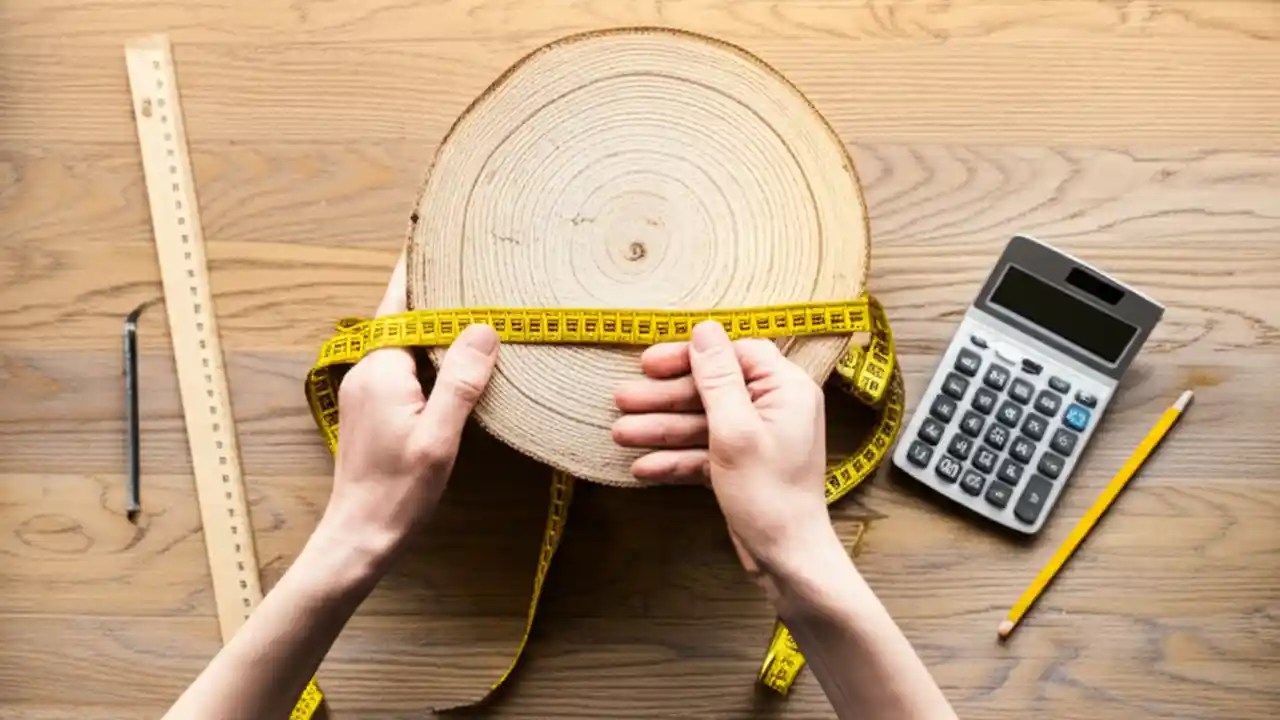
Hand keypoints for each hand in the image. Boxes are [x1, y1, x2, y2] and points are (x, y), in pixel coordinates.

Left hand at [322, 254, 500, 564]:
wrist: (359, 535)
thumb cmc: (398, 491)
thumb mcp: (440, 436)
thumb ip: (460, 380)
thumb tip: (483, 329)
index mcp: (381, 369)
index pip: (401, 304)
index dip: (420, 271)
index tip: (436, 237)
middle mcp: (367, 372)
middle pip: (404, 319)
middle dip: (436, 296)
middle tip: (472, 269)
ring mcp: (366, 391)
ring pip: (405, 344)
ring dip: (435, 328)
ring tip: (473, 307)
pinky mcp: (372, 409)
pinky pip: (403, 367)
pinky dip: (430, 355)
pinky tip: (457, 362)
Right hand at [612, 321, 835, 577]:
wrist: (787, 561)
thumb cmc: (768, 495)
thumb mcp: (735, 431)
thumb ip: (717, 378)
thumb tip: (704, 329)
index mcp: (786, 390)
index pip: (735, 354)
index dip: (691, 355)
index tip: (650, 363)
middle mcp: (775, 408)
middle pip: (712, 389)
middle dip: (665, 397)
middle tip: (621, 398)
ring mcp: (757, 439)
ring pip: (702, 422)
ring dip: (661, 428)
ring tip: (619, 433)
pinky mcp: (742, 467)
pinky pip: (705, 452)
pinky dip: (676, 459)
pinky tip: (642, 467)